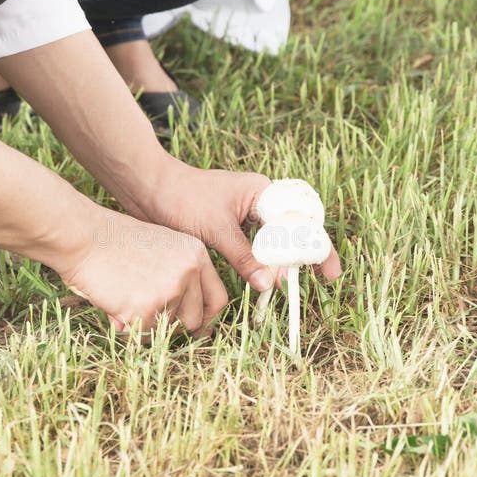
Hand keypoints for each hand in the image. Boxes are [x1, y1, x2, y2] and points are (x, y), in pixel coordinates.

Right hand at [57, 208, 228, 335]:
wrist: (82, 236)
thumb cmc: (112, 242)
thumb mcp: (159, 248)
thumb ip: (177, 276)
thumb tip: (188, 322)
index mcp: (196, 254)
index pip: (218, 298)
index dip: (207, 318)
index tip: (196, 329)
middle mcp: (189, 271)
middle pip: (194, 320)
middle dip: (173, 325)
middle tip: (149, 316)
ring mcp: (171, 289)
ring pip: (165, 328)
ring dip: (147, 323)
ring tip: (124, 297)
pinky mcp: (148, 307)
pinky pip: (143, 334)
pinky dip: (128, 326)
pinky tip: (114, 303)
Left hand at [140, 162, 341, 290]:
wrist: (147, 189)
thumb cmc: (181, 199)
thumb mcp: (216, 231)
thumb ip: (244, 257)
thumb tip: (269, 284)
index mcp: (262, 192)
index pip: (300, 221)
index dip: (317, 247)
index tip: (328, 272)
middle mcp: (258, 202)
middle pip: (291, 233)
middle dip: (300, 259)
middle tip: (310, 283)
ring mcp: (245, 215)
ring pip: (273, 243)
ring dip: (279, 264)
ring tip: (283, 287)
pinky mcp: (230, 228)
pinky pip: (255, 247)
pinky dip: (260, 263)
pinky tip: (263, 279)